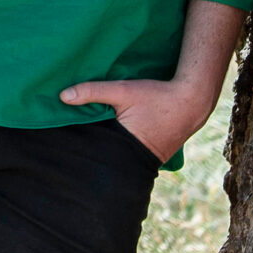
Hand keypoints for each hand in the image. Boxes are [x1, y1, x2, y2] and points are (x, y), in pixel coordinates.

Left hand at [58, 76, 214, 162]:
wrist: (191, 102)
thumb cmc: (157, 96)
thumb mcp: (123, 90)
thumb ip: (93, 92)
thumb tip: (62, 96)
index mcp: (124, 148)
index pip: (93, 150)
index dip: (79, 144)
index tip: (60, 138)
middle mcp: (134, 160)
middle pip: (103, 156)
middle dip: (90, 147)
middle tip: (67, 139)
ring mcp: (145, 161)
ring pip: (115, 155)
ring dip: (105, 145)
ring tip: (85, 136)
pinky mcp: (151, 157)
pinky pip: (127, 152)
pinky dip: (118, 145)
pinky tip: (109, 135)